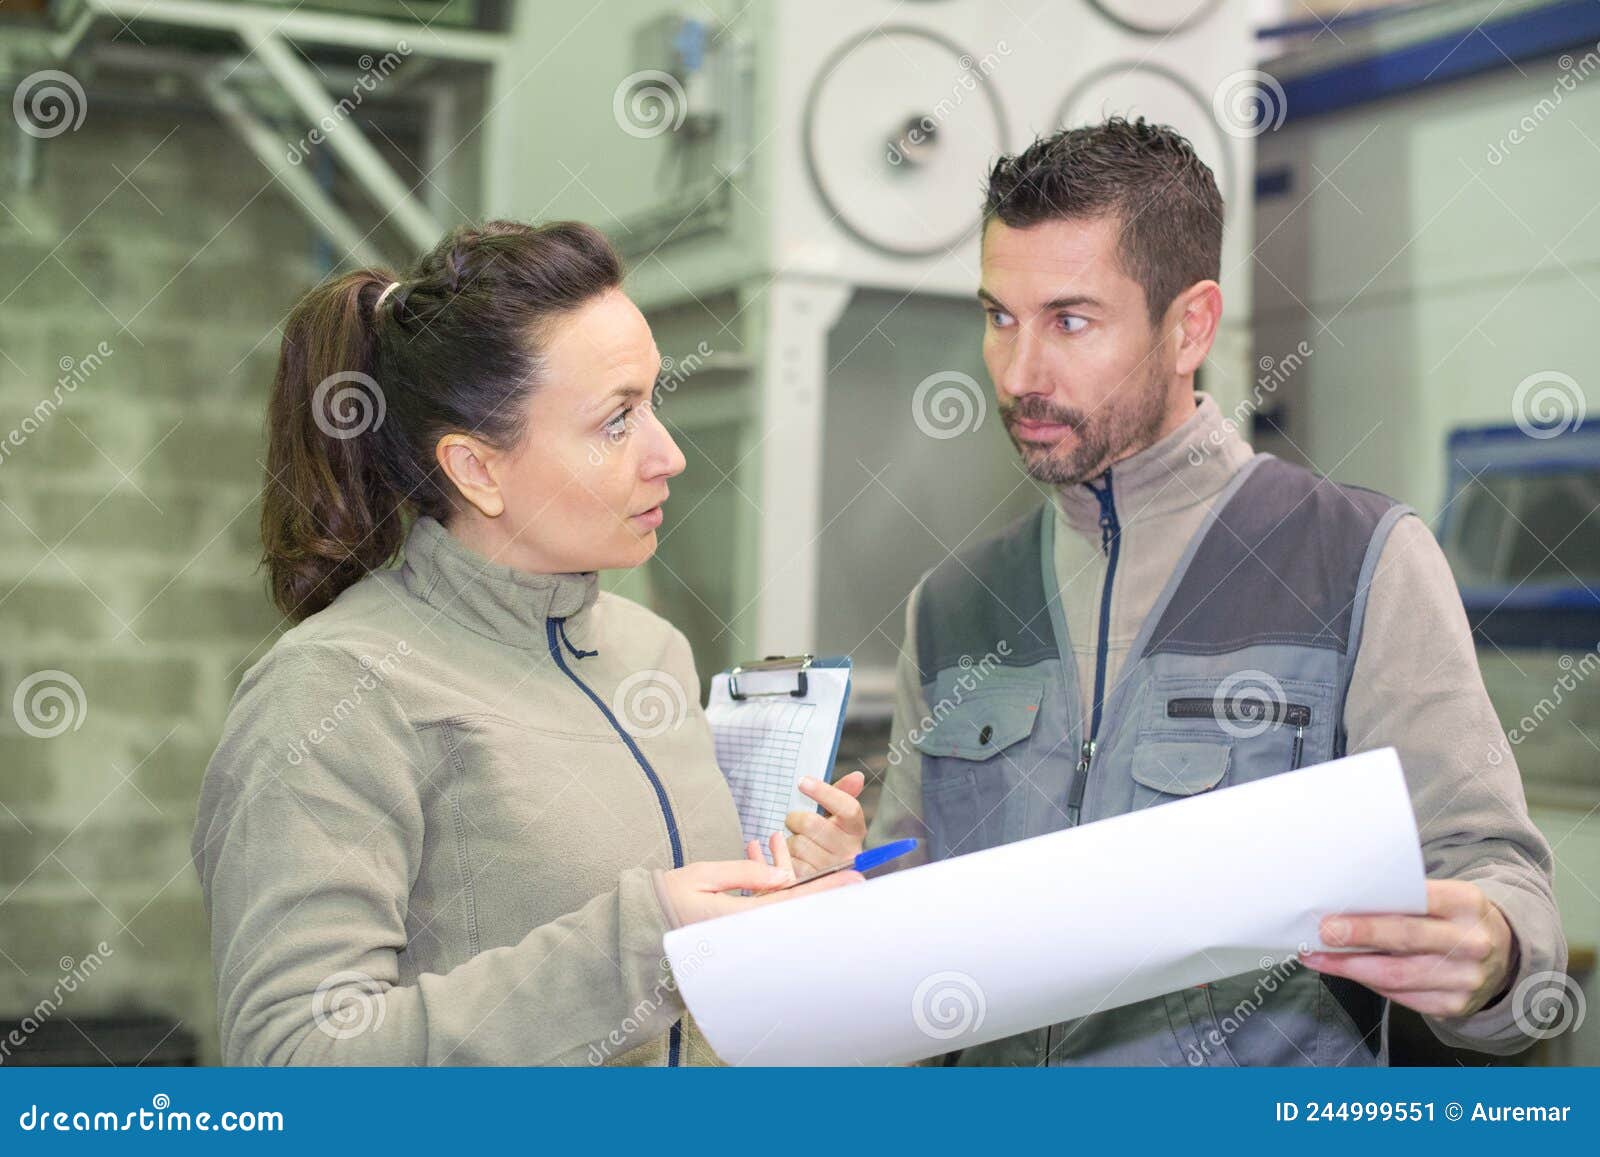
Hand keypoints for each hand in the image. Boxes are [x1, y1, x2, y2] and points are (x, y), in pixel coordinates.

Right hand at [659, 832, 861, 924]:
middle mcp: (744, 928)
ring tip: (820, 865)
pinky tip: (777, 862)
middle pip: (796, 909)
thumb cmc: (669, 896)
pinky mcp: (738, 924)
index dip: (822, 890)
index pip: (791, 903)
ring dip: (800, 884)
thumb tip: (782, 874)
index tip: (849, 879)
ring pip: (782, 906)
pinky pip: (765, 904)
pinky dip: (775, 885)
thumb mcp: (703, 875)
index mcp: (737, 918)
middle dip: (824, 893)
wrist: (646, 919)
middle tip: (855, 878)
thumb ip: (744, 872)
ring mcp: (741, 929)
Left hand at [784, 771, 867, 875]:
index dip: (824, 792)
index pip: (847, 807)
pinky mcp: (813, 882)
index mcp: (856, 829)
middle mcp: (848, 850)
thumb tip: (857, 776)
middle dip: (795, 819)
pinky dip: (786, 857)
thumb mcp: (838, 817)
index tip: (803, 782)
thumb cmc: (832, 840)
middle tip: (796, 822)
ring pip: (796, 843)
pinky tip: (796, 859)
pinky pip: (789, 861)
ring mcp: (832, 868)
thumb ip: (843, 793)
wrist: (831, 877)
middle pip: (810, 823)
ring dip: (791, 841)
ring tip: (801, 844)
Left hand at [1299, 879, 1515, 1018]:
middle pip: (1404, 941)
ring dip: (1350, 968)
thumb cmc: (1454, 918)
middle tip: (1321, 936)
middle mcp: (1472, 942)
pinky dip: (1369, 984)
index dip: (1371, 915)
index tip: (1332, 918)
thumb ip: (1402, 900)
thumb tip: (1343, 908)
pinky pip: (1402, 997)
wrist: (1502, 953)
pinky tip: (1347, 972)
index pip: (1415, 904)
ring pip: (1397, 976)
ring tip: (1318, 958)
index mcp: (1466, 903)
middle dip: (1357, 939)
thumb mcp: (1442, 898)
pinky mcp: (1456, 1005)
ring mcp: (1466, 978)